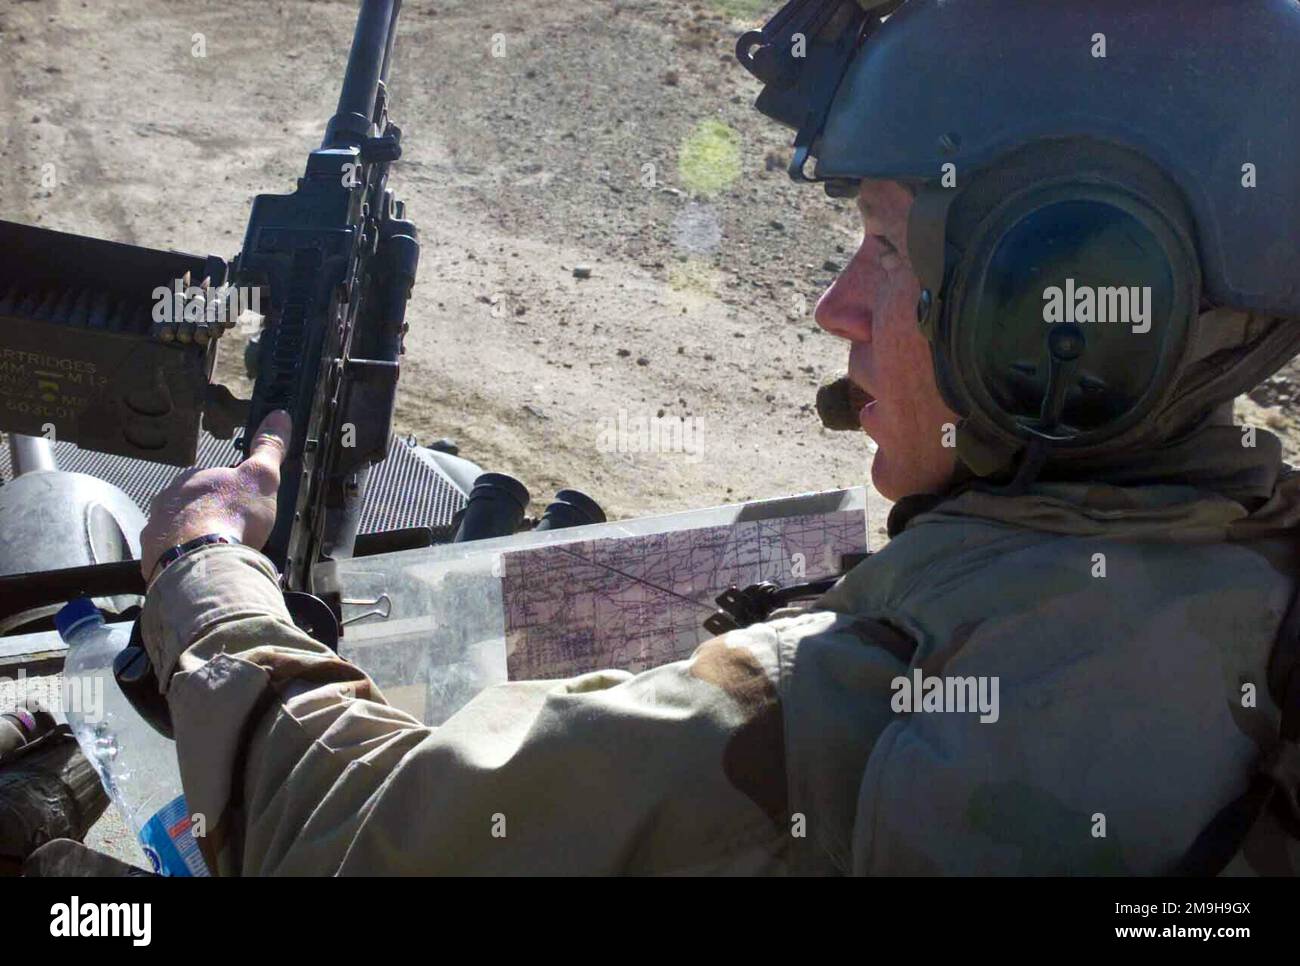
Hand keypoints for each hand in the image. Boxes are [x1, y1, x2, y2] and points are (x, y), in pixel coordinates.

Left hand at [140, 411, 292, 579]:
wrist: (204, 560)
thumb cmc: (232, 515)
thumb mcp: (261, 477)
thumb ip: (269, 448)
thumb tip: (280, 415)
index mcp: (190, 479)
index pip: (208, 480)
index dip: (228, 492)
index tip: (242, 506)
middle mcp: (167, 502)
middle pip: (190, 506)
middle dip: (208, 516)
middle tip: (233, 532)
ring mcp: (157, 532)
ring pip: (178, 532)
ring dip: (195, 540)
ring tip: (219, 554)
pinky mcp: (152, 560)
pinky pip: (170, 558)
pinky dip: (186, 561)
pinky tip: (203, 567)